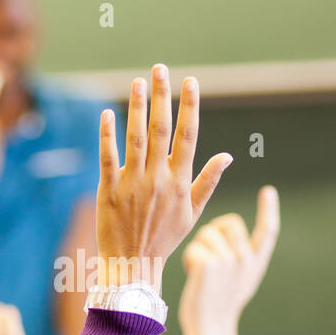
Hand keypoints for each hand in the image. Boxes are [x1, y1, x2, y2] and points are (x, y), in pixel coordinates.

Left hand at [96, 64, 231, 292]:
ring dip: (137, 108)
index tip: (191, 82)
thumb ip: (208, 181)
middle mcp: (158, 179)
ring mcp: (132, 183)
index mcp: (179, 182)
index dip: (190, 107)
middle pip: (161, 130)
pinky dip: (107, 135)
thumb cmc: (164, 238)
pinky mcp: (109, 190)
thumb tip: (228, 156)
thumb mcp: (193, 212)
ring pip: (135, 139)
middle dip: (162, 97)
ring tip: (139, 82)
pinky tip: (107, 113)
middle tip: (161, 69)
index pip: (188, 136)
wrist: (133, 264)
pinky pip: (107, 157)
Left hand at [179, 188, 279, 334]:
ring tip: (201, 273)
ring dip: (199, 249)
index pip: (268, 231)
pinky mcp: (210, 265)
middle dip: (214, 233)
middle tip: (209, 258)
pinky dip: (189, 259)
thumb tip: (228, 226)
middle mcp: (247, 260)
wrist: (209, 328)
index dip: (268, 210)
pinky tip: (193, 276)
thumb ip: (239, 255)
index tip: (268, 191)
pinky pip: (195, 247)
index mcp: (256, 263)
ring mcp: (230, 262)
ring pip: (208, 233)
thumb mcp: (237, 279)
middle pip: (229, 223)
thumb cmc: (218, 304)